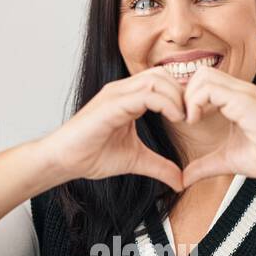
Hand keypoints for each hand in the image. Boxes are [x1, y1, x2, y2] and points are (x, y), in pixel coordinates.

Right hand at [39, 66, 185, 192]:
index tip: (191, 118)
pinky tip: (175, 119)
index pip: (162, 81)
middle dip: (182, 93)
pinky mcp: (111, 105)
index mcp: (128, 97)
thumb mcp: (136, 161)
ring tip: (183, 118)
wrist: (64, 160)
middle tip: (191, 117)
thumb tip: (181, 180)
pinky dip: (166, 103)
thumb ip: (160, 166)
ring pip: (157, 80)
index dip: (181, 95)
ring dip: (177, 97)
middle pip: (163, 74)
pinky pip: (146, 95)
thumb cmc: (91, 156)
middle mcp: (122, 90)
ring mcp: (116, 94)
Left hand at [177, 65, 255, 187]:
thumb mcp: (224, 161)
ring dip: (189, 98)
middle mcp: (238, 90)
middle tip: (185, 119)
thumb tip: (183, 179)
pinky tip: (195, 122)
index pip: (203, 82)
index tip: (186, 122)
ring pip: (203, 76)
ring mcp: (242, 92)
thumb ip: (203, 166)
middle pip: (200, 74)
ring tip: (191, 121)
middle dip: (185, 94)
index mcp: (234, 98)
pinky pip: (210, 89)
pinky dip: (195, 103)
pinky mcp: (244, 100)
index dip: (188, 98)